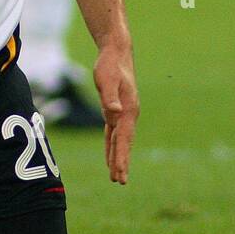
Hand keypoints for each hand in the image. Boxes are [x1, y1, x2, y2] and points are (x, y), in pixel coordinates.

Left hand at [93, 39, 139, 183]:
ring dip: (118, 157)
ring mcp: (123, 113)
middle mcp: (128, 115)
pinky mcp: (115, 110)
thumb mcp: (106, 79)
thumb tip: (113, 112)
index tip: (120, 173)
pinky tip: (111, 155)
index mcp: (128, 110)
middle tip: (120, 182)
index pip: (123, 139)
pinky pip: (114, 133)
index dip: (121, 157)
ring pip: (119, 141)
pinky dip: (112, 146)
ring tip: (117, 176)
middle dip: (122, 163)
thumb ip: (110, 96)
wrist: (116, 52)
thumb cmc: (110, 65)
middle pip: (124, 143)